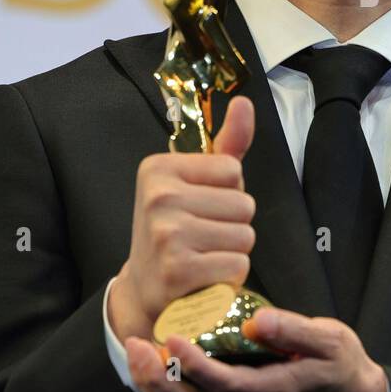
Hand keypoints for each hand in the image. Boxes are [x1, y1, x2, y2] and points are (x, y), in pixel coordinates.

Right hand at [108, 97, 256, 342]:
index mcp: (158, 169)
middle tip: (202, 238)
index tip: (199, 208)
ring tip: (203, 257)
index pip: (233, 170)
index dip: (227, 193)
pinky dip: (228, 278)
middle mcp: (158, 197)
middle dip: (233, 225)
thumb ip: (226, 144)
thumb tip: (243, 102)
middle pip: (244, 204)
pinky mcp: (177, 270)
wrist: (145, 290)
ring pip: (245, 236)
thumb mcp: (196, 182)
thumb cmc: (177, 230)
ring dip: (232, 252)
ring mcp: (166, 234)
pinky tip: (203, 278)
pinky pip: (237, 265)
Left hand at [122, 307, 388, 391]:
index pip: (224, 384)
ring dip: (155, 386)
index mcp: (273, 389)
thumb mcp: (329, 340)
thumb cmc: (339, 364)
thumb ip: (294, 329)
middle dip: (159, 377)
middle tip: (136, 344)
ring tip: (136, 352)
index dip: (194, 364)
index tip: (172, 338)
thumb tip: (257, 319)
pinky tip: (151, 369)